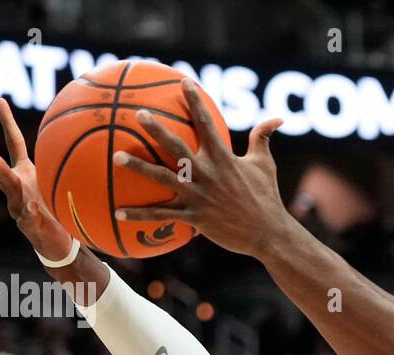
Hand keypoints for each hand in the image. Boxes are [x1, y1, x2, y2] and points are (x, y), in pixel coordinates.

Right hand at [0, 97, 73, 261]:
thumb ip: (63, 160)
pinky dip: (28, 211)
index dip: (6, 122)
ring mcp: (19, 206)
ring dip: (2, 175)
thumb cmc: (56, 205)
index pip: (12, 143)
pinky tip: (31, 206)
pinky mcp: (29, 225)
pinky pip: (26, 216)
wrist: (59, 241)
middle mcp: (17, 187)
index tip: (2, 100)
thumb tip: (83, 129)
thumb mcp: (57, 179)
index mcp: (24, 172)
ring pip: (8, 189)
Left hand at [113, 80, 287, 257]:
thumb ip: (262, 138)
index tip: (183, 82)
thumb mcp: (266, 165)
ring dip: (138, 167)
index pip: (206, 123)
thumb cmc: (266, 198)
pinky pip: (161, 215)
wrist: (268, 233)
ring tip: (116, 157)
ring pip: (162, 178)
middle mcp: (207, 174)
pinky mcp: (194, 217)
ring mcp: (199, 195)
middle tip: (138, 114)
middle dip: (157, 129)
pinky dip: (139, 214)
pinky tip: (117, 211)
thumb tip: (277, 119)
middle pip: (176, 147)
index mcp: (223, 158)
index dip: (195, 101)